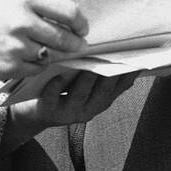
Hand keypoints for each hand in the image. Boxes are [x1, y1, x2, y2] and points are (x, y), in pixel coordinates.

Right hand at [0, 0, 87, 80]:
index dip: (81, 23)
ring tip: (49, 49)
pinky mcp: (10, 66)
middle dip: (76, 45)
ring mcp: (16, 46)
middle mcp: (22, 21)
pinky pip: (37, 69)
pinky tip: (29, 57)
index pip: (69, 12)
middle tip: (79, 46)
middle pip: (64, 39)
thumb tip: (74, 23)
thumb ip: (42, 7)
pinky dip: (38, 65)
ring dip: (56, 55)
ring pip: (52, 56)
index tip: (82, 29)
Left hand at [4, 70, 139, 150]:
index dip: (128, 74)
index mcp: (101, 102)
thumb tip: (134, 64)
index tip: (136, 59)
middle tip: (113, 56)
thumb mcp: (88, 88)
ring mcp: (68, 112)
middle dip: (108, 75)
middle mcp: (88, 110)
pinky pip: (53, 97)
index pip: (119, 87)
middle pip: (102, 91)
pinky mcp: (49, 111)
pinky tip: (57, 75)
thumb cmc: (64, 92)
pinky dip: (56, 86)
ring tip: (88, 63)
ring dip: (85, 79)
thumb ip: (107, 79)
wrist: (35, 113)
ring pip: (79, 94)